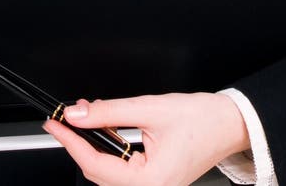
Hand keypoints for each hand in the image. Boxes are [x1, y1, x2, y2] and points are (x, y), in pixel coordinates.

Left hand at [42, 92, 249, 185]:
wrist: (230, 122)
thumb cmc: (203, 118)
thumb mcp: (150, 107)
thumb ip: (110, 111)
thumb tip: (79, 113)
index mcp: (151, 180)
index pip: (95, 164)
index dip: (70, 141)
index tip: (55, 124)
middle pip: (98, 173)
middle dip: (78, 144)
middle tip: (63, 119)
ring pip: (108, 174)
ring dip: (92, 148)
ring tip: (81, 122)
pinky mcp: (156, 180)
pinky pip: (121, 172)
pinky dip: (108, 152)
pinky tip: (103, 133)